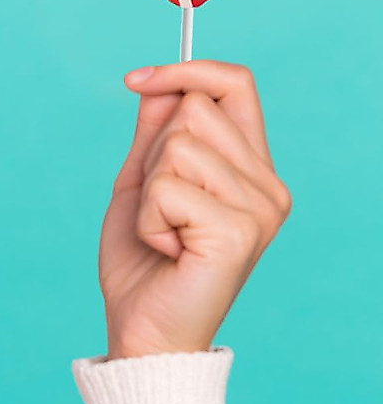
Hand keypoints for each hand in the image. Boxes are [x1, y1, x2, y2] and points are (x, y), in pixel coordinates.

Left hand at [99, 59, 291, 359]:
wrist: (143, 333)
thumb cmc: (142, 266)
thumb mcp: (140, 187)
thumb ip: (153, 135)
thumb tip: (156, 82)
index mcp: (251, 170)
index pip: (235, 85)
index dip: (184, 70)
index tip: (135, 79)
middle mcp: (267, 186)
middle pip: (195, 109)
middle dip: (153, 154)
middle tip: (157, 209)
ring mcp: (259, 208)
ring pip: (177, 146)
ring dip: (147, 192)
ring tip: (162, 234)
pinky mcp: (238, 231)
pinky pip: (167, 188)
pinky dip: (147, 219)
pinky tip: (166, 250)